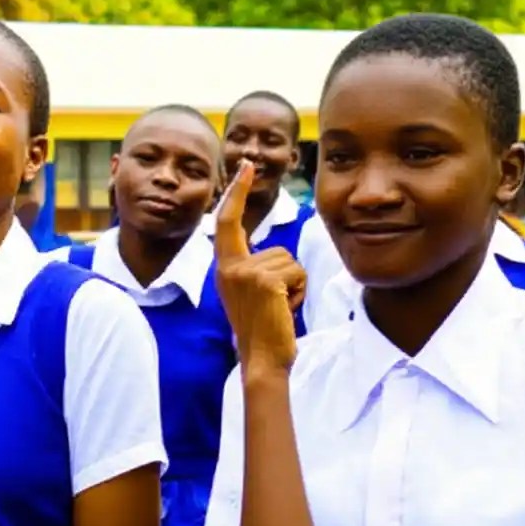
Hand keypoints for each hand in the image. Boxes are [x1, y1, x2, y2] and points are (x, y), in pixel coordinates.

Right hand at [214, 161, 305, 373]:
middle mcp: (230, 267)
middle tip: (277, 304)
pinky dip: (300, 292)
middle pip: (276, 249)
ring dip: (294, 285)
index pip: (227, 221)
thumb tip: (279, 256)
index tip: (245, 166)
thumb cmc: (262, 328)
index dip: (236, 191)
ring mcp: (246, 273)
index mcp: (224, 267)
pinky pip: (297, 273)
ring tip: (279, 308)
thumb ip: (253, 268)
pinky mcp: (265, 281)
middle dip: (288, 275)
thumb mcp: (249, 291)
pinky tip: (286, 310)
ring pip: (290, 261)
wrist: (262, 359)